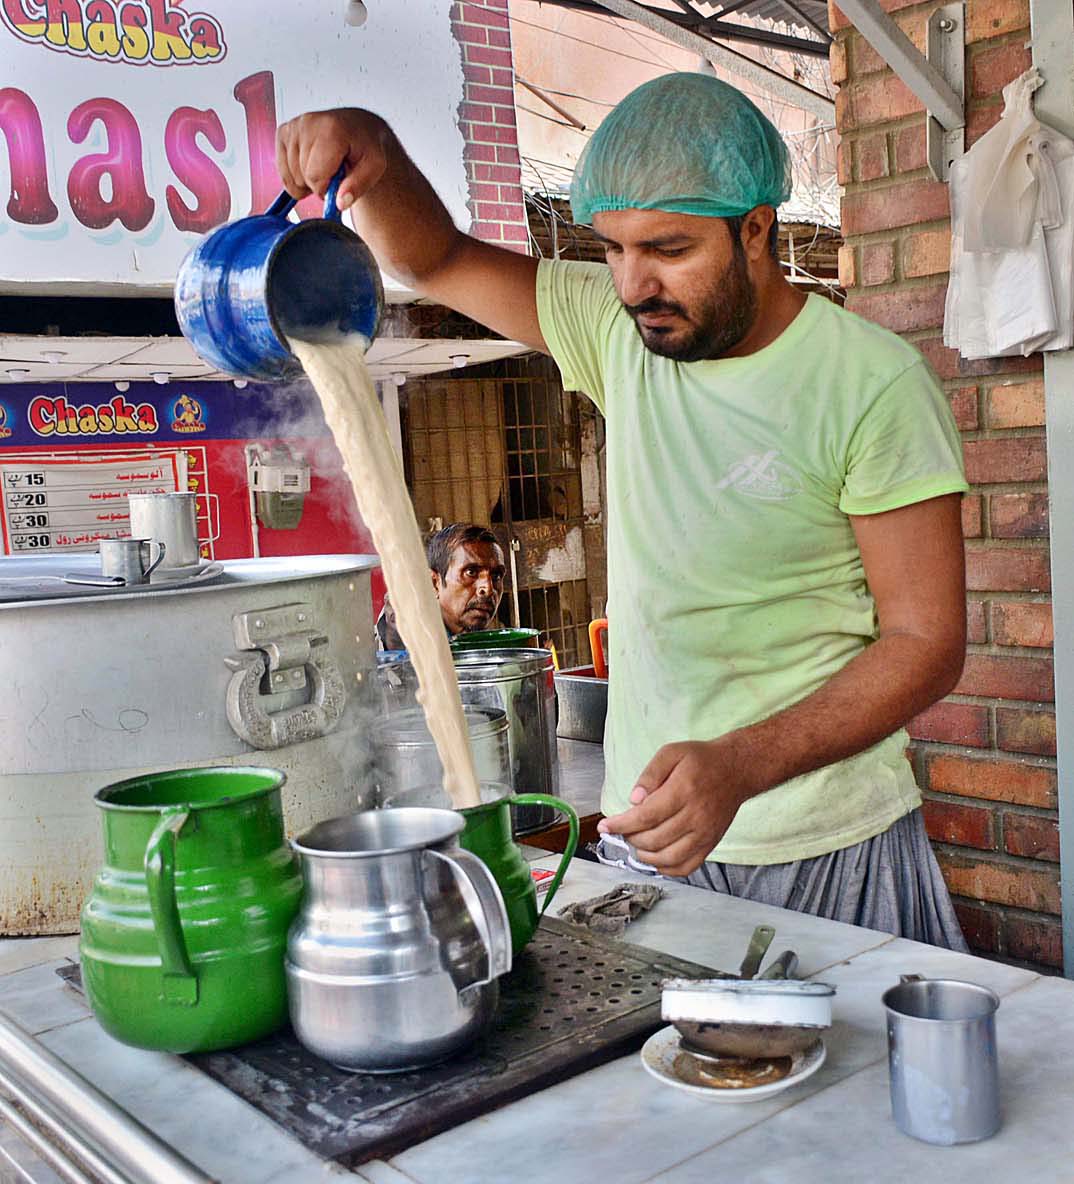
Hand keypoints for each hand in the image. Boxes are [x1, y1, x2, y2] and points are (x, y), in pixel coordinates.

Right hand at [276, 109, 387, 208]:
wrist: (356, 126)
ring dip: (306, 181)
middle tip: (332, 173)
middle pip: (301, 177)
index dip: (326, 188)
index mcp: (331, 130)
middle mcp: (308, 123)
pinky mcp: (283, 131)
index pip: (315, 176)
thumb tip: (339, 203)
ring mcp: (293, 126)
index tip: (338, 180)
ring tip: (322, 167)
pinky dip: (295, 176)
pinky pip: (282, 170)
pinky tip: (309, 165)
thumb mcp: (374, 167)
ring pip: (290, 176)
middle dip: (316, 184)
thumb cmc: (364, 146)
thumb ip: (358, 186)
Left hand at [596, 738, 753, 876]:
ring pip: (668, 857)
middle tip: (623, 828)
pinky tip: (655, 858)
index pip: (645, 816)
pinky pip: (687, 867)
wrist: (737, 770)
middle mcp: (695, 816)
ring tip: (636, 843)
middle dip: (631, 838)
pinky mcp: (711, 843)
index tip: (605, 827)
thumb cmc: (702, 760)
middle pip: (654, 839)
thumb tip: (634, 800)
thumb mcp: (672, 753)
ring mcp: (705, 833)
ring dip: (645, 855)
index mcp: (683, 791)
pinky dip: (667, 868)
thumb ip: (650, 774)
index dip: (621, 825)